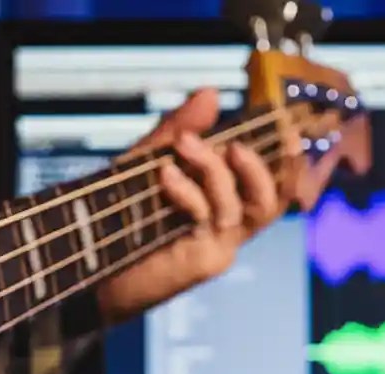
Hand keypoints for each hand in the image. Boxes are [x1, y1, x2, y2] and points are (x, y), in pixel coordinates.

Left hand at [95, 88, 369, 323]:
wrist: (91, 267)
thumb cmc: (119, 217)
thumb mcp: (148, 163)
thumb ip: (180, 130)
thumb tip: (211, 93)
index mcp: (225, 206)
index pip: (274, 185)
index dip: (293, 162)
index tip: (291, 129)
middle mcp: (229, 228)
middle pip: (273, 200)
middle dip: (265, 166)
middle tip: (236, 143)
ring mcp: (219, 247)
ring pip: (244, 207)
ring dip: (217, 170)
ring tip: (187, 144)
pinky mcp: (201, 261)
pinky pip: (206, 218)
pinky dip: (188, 191)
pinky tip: (165, 174)